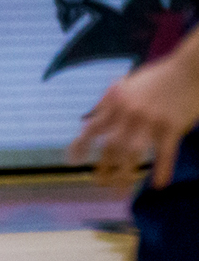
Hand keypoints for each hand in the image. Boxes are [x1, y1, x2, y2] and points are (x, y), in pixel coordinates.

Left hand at [68, 48, 198, 188]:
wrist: (188, 68)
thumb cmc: (157, 77)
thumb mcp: (126, 84)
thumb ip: (109, 101)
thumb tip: (92, 118)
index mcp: (116, 101)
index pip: (92, 127)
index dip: (80, 145)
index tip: (72, 160)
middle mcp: (130, 112)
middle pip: (111, 145)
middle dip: (103, 166)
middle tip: (97, 183)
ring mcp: (152, 120)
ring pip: (133, 153)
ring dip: (125, 175)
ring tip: (118, 192)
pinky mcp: (173, 126)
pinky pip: (166, 153)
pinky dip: (162, 170)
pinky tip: (158, 185)